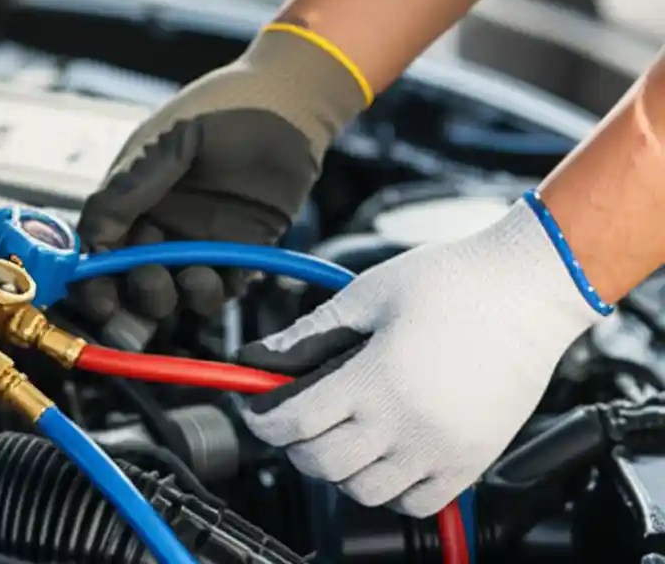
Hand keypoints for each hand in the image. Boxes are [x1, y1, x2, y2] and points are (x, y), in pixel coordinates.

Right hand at [74, 26, 367, 324]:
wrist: (290, 102)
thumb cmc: (224, 108)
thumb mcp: (170, 141)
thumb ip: (131, 187)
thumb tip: (93, 238)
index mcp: (132, 200)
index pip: (100, 250)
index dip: (94, 281)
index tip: (100, 298)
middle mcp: (161, 225)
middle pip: (134, 282)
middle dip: (139, 293)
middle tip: (154, 282)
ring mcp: (200, 241)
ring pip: (178, 293)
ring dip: (182, 297)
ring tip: (200, 276)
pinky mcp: (240, 251)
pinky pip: (224, 288)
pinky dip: (221, 291)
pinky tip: (229, 272)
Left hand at [235, 201, 598, 516]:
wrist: (529, 289)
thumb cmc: (455, 282)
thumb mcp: (368, 294)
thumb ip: (312, 331)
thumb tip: (261, 356)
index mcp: (376, 378)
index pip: (294, 422)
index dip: (263, 419)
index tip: (256, 408)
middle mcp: (408, 423)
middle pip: (321, 464)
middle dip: (294, 444)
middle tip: (295, 418)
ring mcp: (441, 449)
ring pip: (363, 492)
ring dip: (339, 469)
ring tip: (341, 434)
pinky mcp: (471, 461)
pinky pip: (415, 503)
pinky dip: (388, 490)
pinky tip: (382, 456)